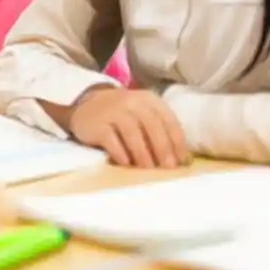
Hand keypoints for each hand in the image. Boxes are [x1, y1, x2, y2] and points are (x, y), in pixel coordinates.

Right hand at [69, 88, 190, 168]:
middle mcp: (132, 101)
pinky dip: (120, 153)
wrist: (86, 104)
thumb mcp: (143, 114)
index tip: (182, 161)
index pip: (168, 120)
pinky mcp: (97, 123)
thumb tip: (181, 159)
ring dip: (143, 154)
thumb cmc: (123, 116)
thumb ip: (160, 130)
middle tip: (168, 168)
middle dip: (162, 149)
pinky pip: (111, 140)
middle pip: (152, 125)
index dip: (177, 142)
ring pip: (132, 133)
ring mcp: (112, 111)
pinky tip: (126, 163)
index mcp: (149, 99)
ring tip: (148, 169)